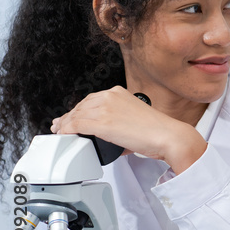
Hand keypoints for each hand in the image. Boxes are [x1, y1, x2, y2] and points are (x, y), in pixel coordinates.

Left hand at [51, 86, 206, 173]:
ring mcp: (105, 108)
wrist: (168, 136)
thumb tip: (110, 137)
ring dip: (66, 125)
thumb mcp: (135, 117)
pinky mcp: (102, 123)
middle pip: (81, 106)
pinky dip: (68, 130)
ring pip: (76, 115)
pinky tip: (65, 135)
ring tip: (61, 132)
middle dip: (69, 116)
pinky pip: (77, 125)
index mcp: (119, 92)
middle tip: (62, 125)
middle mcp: (110, 96)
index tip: (72, 116)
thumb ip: (119, 121)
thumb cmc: (158, 130)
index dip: (78, 109)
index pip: (91, 99)